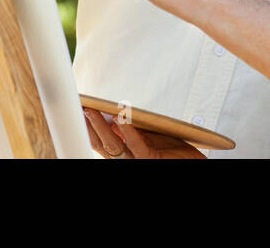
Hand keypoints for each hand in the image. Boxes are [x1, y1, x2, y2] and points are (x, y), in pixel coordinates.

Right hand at [83, 107, 205, 158]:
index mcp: (123, 152)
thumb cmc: (174, 153)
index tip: (76, 108)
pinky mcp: (151, 159)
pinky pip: (136, 145)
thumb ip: (130, 131)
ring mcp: (137, 160)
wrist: (193, 165)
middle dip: (86, 124)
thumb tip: (112, 116)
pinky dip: (128, 131)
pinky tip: (122, 117)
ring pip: (112, 145)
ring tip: (93, 109)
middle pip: (99, 143)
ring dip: (101, 126)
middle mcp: (126, 158)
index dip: (84, 126)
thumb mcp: (148, 139)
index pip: (97, 140)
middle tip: (79, 105)